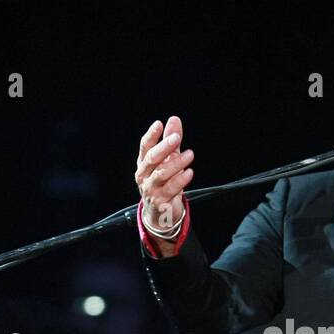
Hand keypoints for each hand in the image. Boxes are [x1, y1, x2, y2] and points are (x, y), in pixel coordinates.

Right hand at [135, 116, 194, 235]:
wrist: (159, 213)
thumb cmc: (163, 182)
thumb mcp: (168, 160)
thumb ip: (171, 141)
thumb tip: (174, 119)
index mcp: (144, 163)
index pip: (145, 147)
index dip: (151, 135)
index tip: (159, 124)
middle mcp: (144, 175)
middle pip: (152, 158)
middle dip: (164, 147)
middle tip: (177, 137)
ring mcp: (150, 189)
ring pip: (161, 174)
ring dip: (176, 163)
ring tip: (190, 154)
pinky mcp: (159, 201)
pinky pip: (170, 189)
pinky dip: (180, 180)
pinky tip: (189, 172)